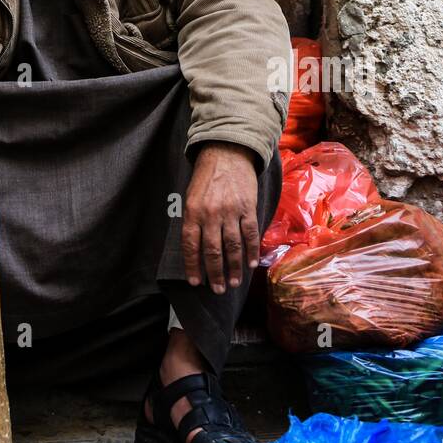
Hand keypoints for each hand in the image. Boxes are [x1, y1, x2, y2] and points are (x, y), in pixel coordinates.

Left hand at [181, 142, 260, 293]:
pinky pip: (250, 234)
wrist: (227, 152)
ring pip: (232, 246)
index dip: (193, 266)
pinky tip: (250, 264)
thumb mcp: (191, 196)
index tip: (195, 283)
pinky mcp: (248, 207)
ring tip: (233, 283)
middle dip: (215, 274)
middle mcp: (211, 213)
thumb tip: (196, 249)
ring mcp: (231, 211)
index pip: (191, 245)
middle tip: (218, 290)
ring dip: (233, 268)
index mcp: (193, 211)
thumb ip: (194, 220)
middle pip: (213, 251)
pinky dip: (251, 251)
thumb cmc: (206, 177)